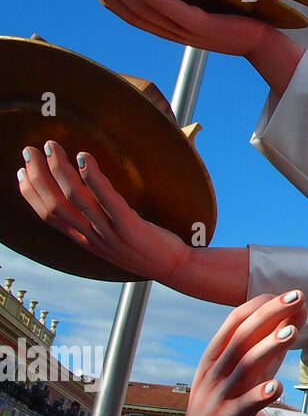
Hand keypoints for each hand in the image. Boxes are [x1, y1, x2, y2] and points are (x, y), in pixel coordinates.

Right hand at [18, 142, 189, 281]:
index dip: (32, 194)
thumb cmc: (149, 250)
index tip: (21, 172)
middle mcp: (92, 237)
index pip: (49, 216)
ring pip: (75, 198)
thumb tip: (87, 201)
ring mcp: (110, 232)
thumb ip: (98, 225)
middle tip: (29, 150)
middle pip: (55, 204)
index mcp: (85, 241)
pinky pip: (107, 199)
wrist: (177, 268)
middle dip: (38, 175)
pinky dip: (92, 177)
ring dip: (59, 170)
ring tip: (52, 147)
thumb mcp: (115, 241)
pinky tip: (84, 158)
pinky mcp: (130, 226)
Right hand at [90, 0, 271, 56]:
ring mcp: (185, 30)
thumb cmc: (238, 20)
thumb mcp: (207, 8)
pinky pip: (166, 7)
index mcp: (173, 29)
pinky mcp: (198, 24)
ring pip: (143, 11)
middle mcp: (174, 32)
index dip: (111, 1)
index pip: (134, 17)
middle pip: (132, 14)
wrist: (265, 41)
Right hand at [186, 292, 304, 415]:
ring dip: (268, 348)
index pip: (235, 321)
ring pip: (244, 368)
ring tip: (292, 332)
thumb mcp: (250, 366)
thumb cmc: (233, 393)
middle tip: (296, 298)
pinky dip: (259, 396)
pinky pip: (243, 407)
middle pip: (242, 338)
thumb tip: (297, 310)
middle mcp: (216, 371)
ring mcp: (219, 395)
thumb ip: (271, 341)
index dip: (261, 305)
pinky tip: (277, 386)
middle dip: (269, 315)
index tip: (288, 294)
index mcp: (216, 353)